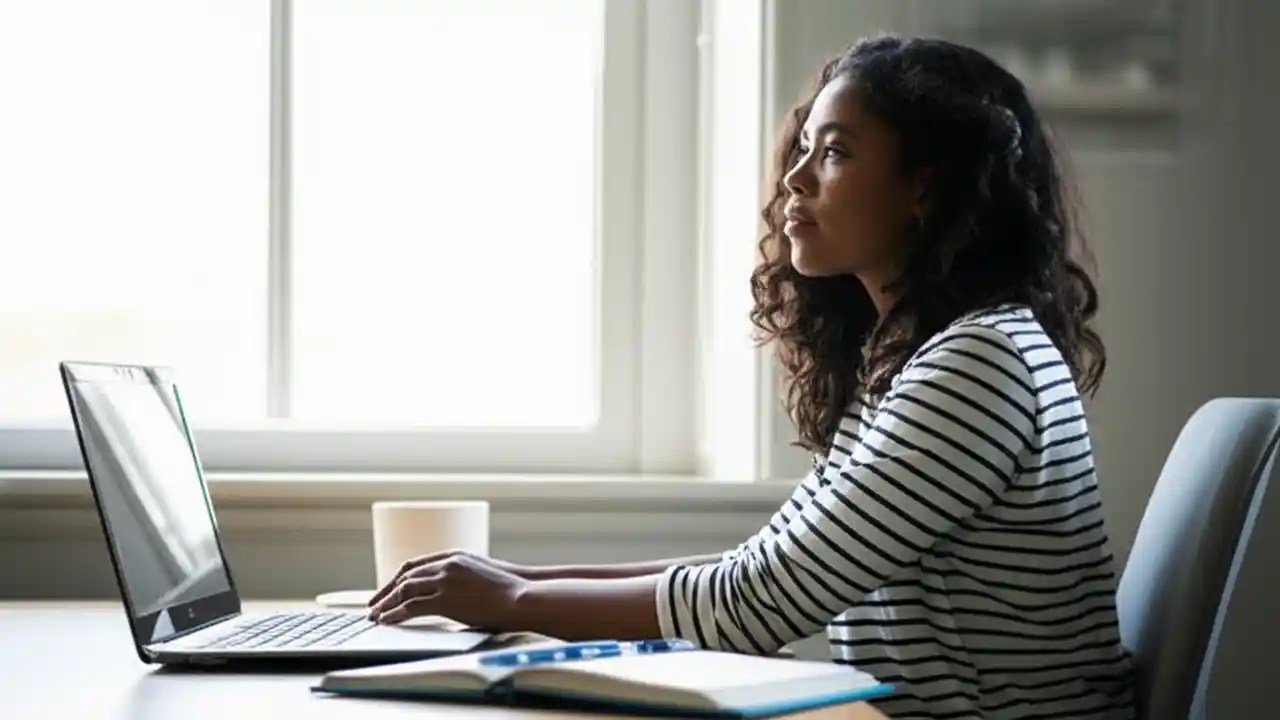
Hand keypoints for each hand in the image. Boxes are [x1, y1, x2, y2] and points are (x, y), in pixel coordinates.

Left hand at [366, 552, 528, 627]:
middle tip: (373, 604)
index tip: (388, 589)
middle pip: (405, 576)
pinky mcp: (445, 599)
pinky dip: (395, 614)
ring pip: (404, 590)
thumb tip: (452, 591)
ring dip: (386, 603)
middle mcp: (446, 564)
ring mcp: (444, 580)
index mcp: (454, 555)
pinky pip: (411, 606)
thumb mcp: (482, 573)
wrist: (522, 596)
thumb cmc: (510, 588)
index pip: (415, 564)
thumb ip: (462, 576)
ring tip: (375, 615)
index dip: (398, 578)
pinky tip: (387, 621)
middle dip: (386, 591)